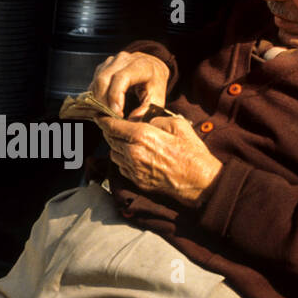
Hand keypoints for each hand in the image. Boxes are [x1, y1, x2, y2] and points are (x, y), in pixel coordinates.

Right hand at [89, 51, 169, 118]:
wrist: (151, 69)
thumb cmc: (154, 85)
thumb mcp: (157, 98)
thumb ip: (147, 111)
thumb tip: (132, 121)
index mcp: (141, 65)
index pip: (121, 77)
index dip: (115, 96)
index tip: (117, 114)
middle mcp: (124, 59)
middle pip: (104, 78)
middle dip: (103, 101)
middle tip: (108, 117)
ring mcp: (112, 61)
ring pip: (97, 80)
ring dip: (98, 99)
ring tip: (106, 114)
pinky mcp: (104, 66)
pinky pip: (94, 81)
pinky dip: (95, 95)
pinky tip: (102, 106)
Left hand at [96, 114, 222, 206]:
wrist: (198, 181)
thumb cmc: (191, 153)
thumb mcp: (178, 125)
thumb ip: (156, 119)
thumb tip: (146, 121)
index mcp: (142, 136)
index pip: (113, 126)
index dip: (103, 119)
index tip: (99, 116)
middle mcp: (133, 152)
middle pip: (110, 139)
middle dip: (109, 131)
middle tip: (112, 126)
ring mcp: (133, 168)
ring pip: (113, 153)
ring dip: (115, 146)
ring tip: (124, 140)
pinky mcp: (136, 180)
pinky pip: (121, 167)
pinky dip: (122, 159)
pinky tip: (132, 155)